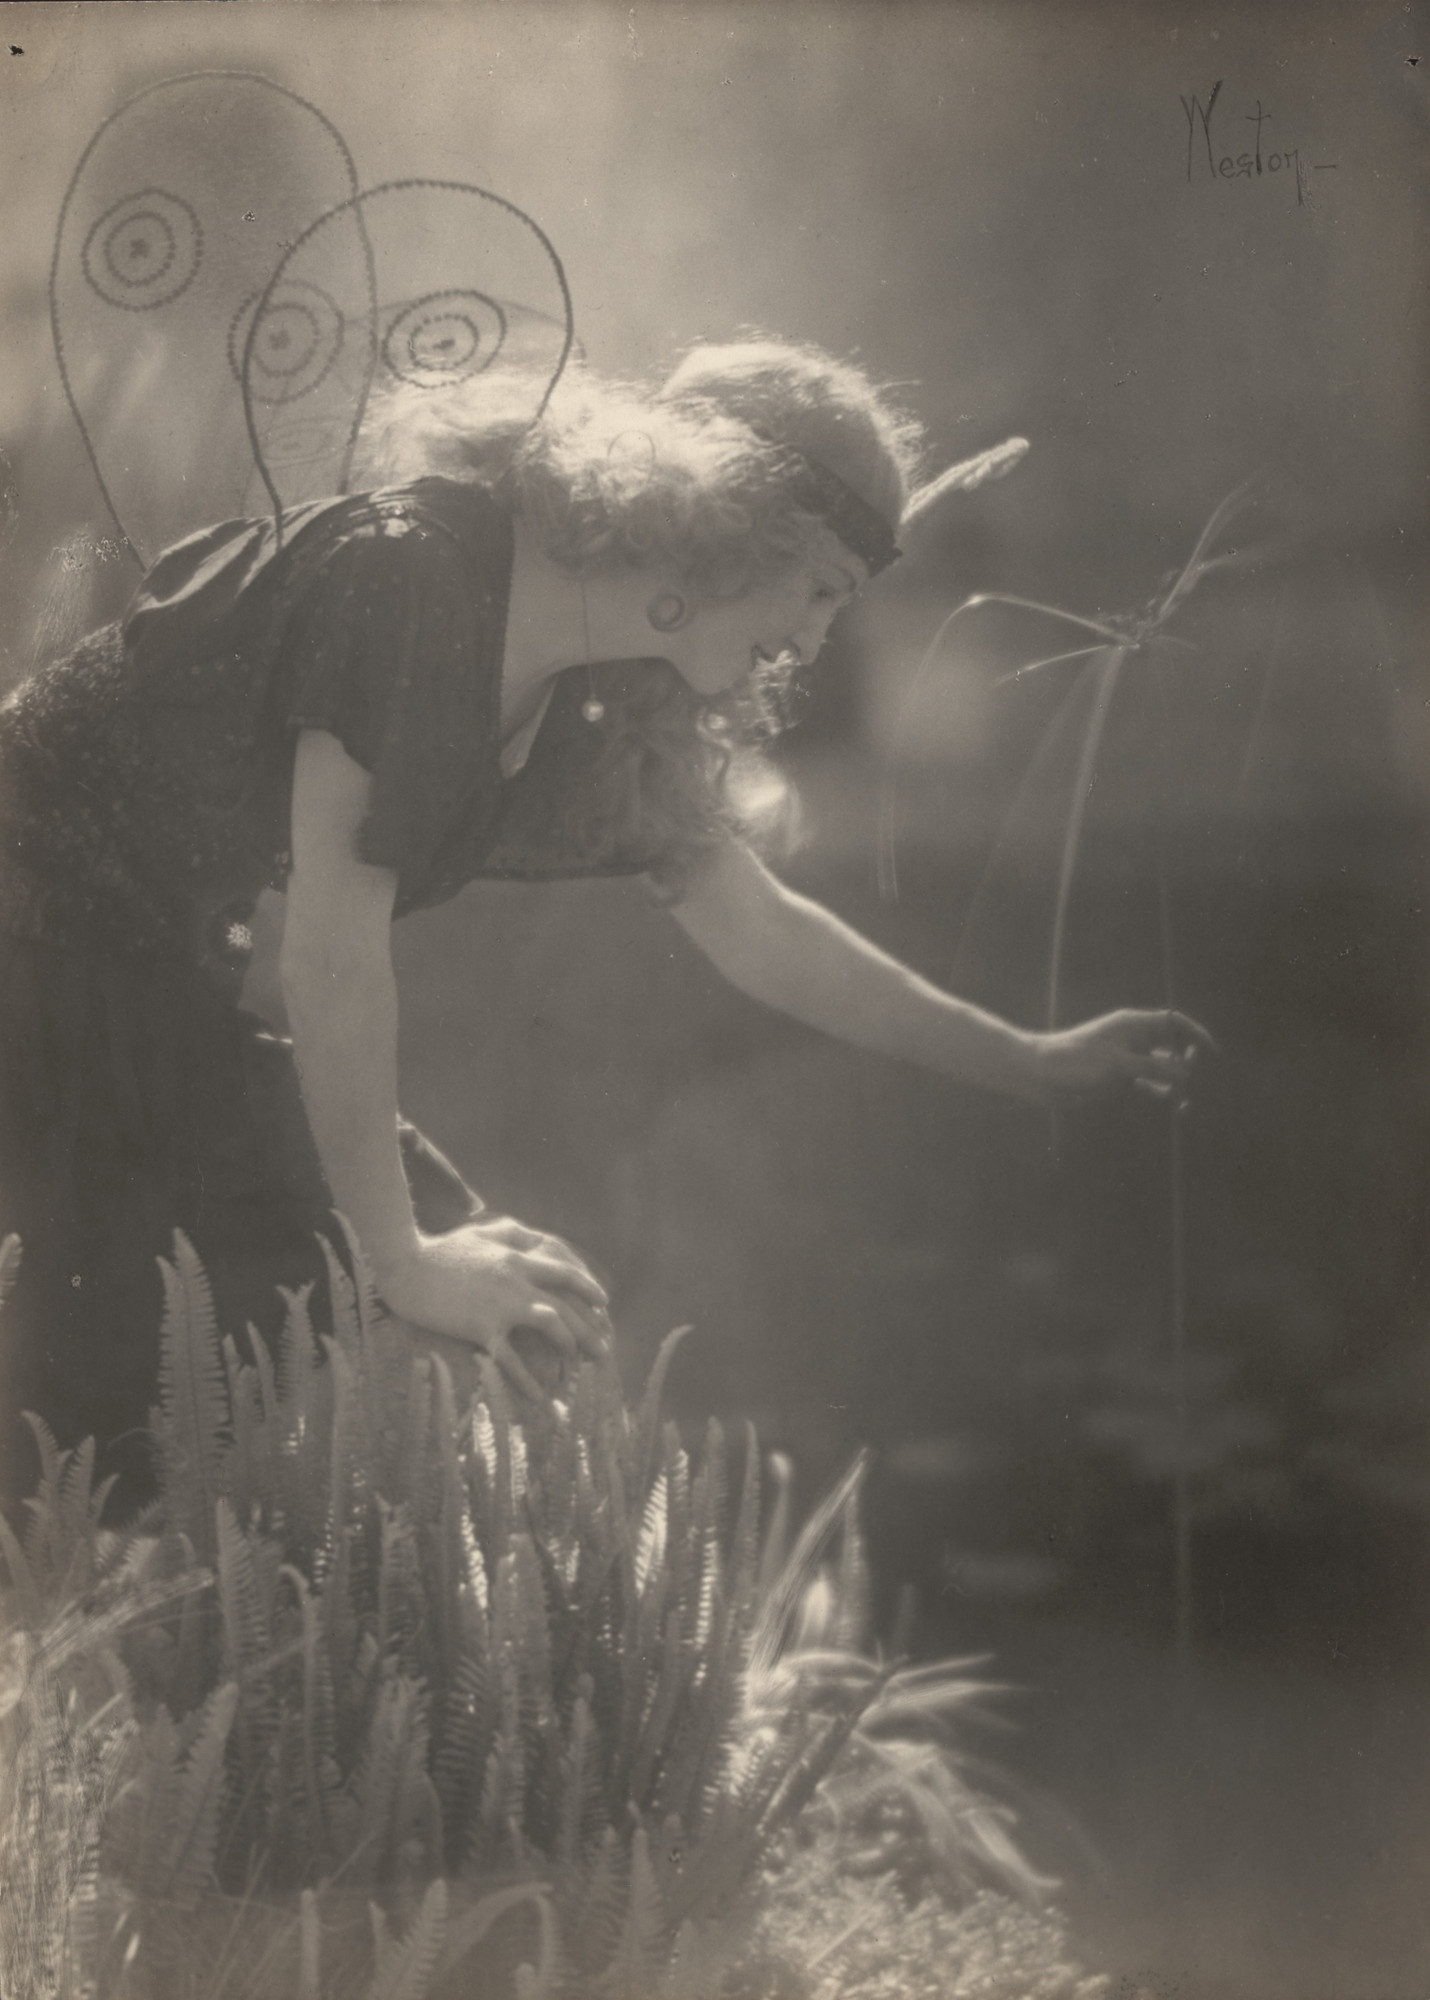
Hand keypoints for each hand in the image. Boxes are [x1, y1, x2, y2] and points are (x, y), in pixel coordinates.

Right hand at [378, 1220, 610, 1399]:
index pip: (565, 1271)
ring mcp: (501, 1301)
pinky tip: (538, 1396)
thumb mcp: (481, 1232)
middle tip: (604, 1348)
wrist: (404, 1263)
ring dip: (569, 1345)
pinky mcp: (480, 1325)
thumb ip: (510, 1232)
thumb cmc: (440, 1249)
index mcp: (517, 1256)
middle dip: (590, 1326)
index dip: (589, 1288)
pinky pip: (510, 1357)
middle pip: (566, 1302)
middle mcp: (517, 1277)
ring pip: (552, 1323)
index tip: (604, 1304)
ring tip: (576, 1363)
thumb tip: (533, 1234)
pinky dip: (526, 1379)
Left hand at [1031, 1009, 1217, 1105]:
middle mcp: (1134, 1039)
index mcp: (1134, 1025)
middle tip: (1200, 1081)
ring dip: (1176, 1079)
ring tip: (1189, 1098)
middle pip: (1173, 1045)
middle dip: (1189, 1060)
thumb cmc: (1076, 1060)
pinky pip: (1149, 1083)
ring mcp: (1128, 1059)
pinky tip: (1173, 1102)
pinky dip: (1161, 1091)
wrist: (1040, 1075)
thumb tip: (1187, 1072)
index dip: (1195, 1034)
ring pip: (1162, 1067)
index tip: (1211, 1053)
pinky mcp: (1120, 1078)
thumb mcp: (1119, 1064)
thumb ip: (1154, 1067)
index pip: (1174, 1023)